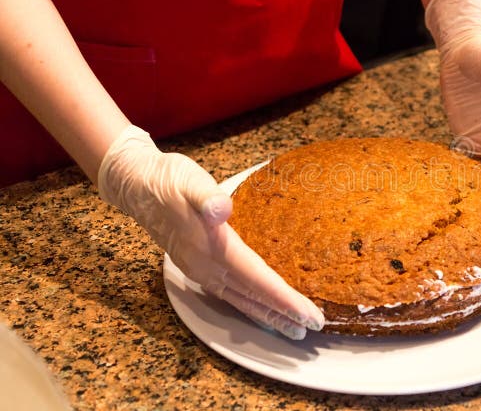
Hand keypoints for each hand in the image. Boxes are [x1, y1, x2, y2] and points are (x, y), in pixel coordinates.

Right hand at [97, 126, 323, 338]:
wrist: (137, 185)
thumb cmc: (170, 181)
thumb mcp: (191, 182)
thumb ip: (208, 198)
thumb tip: (222, 210)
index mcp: (214, 249)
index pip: (257, 281)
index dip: (284, 299)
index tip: (308, 314)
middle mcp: (208, 266)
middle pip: (254, 297)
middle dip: (284, 314)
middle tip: (314, 327)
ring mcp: (201, 270)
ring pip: (242, 300)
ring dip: (268, 316)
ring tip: (293, 329)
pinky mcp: (198, 267)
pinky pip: (230, 295)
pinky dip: (250, 306)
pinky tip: (260, 310)